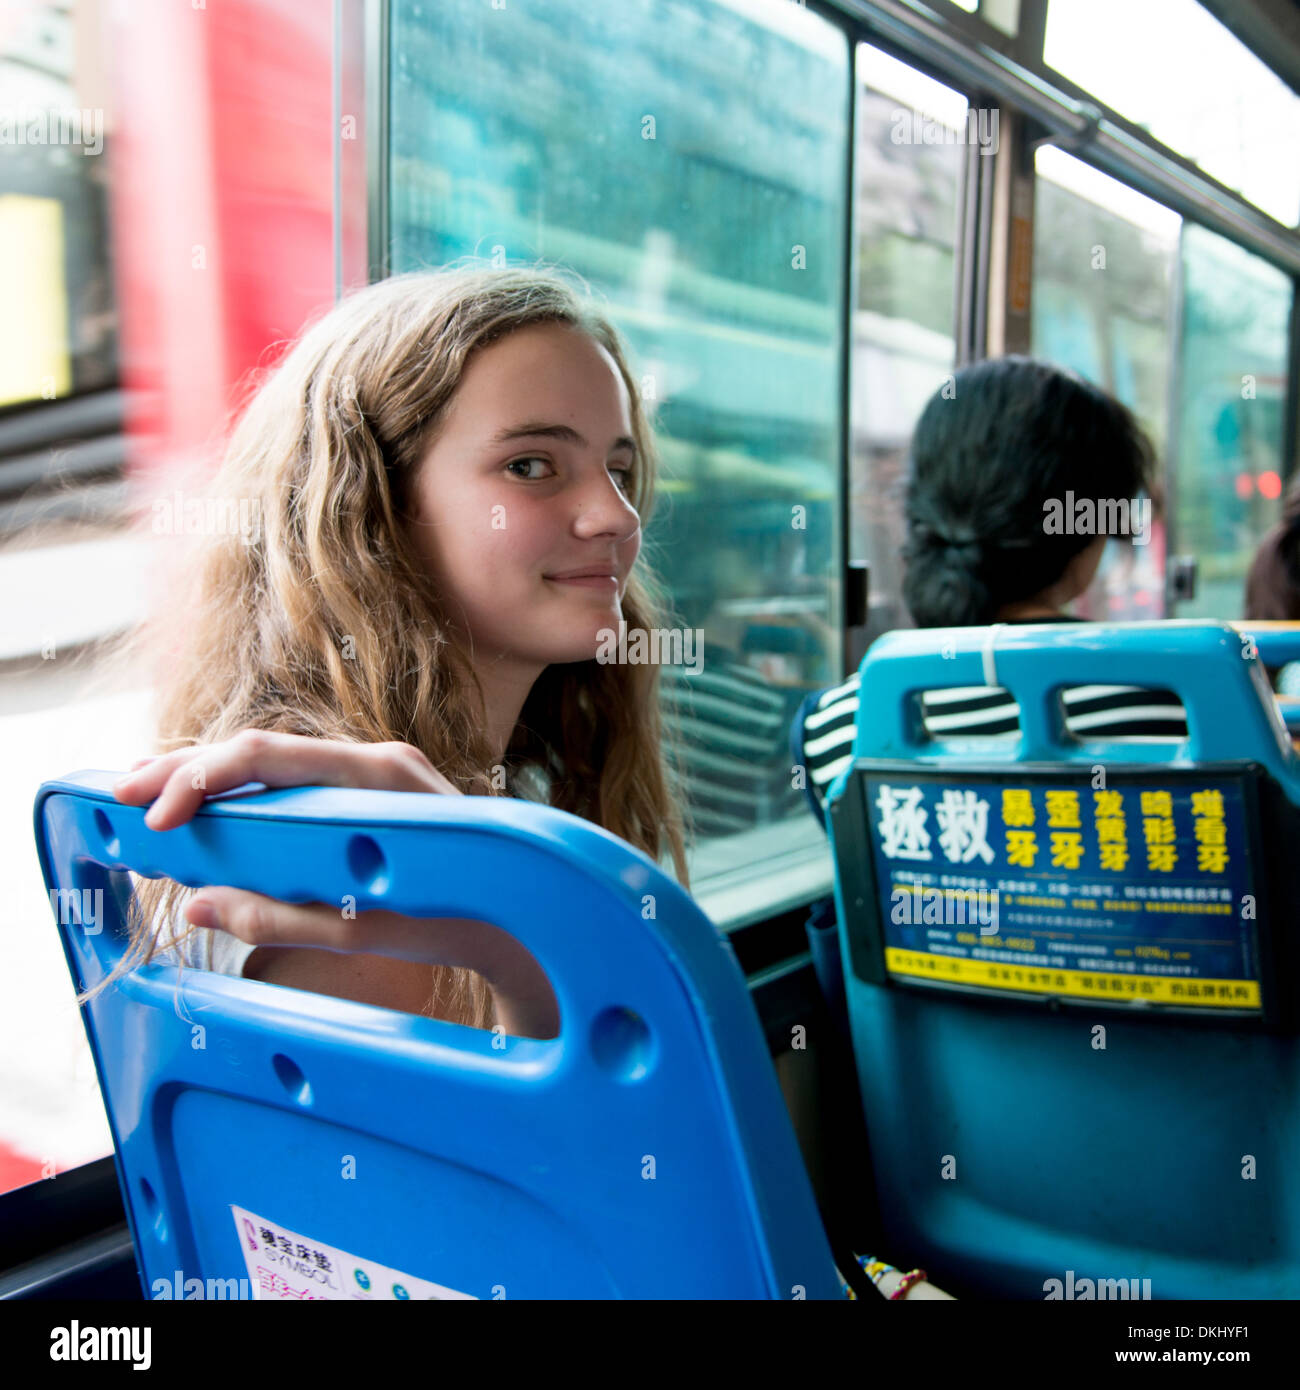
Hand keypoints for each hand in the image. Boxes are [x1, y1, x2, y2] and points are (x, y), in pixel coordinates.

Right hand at [112, 731, 557, 1034]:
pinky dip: (249, 790)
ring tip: (146, 794)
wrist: (523, 911)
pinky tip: (208, 803)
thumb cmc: (454, 920)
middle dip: (188, 769)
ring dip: (212, 775)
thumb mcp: (365, 931)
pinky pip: (299, 778)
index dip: (204, 777)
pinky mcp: (374, 787)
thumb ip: (280, 918)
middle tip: (120, 792)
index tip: (156, 815)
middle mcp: (378, 757)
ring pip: (278, 760)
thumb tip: (197, 905)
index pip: (272, 755)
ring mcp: (378, 768)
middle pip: (264, 749)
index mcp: (380, 777)